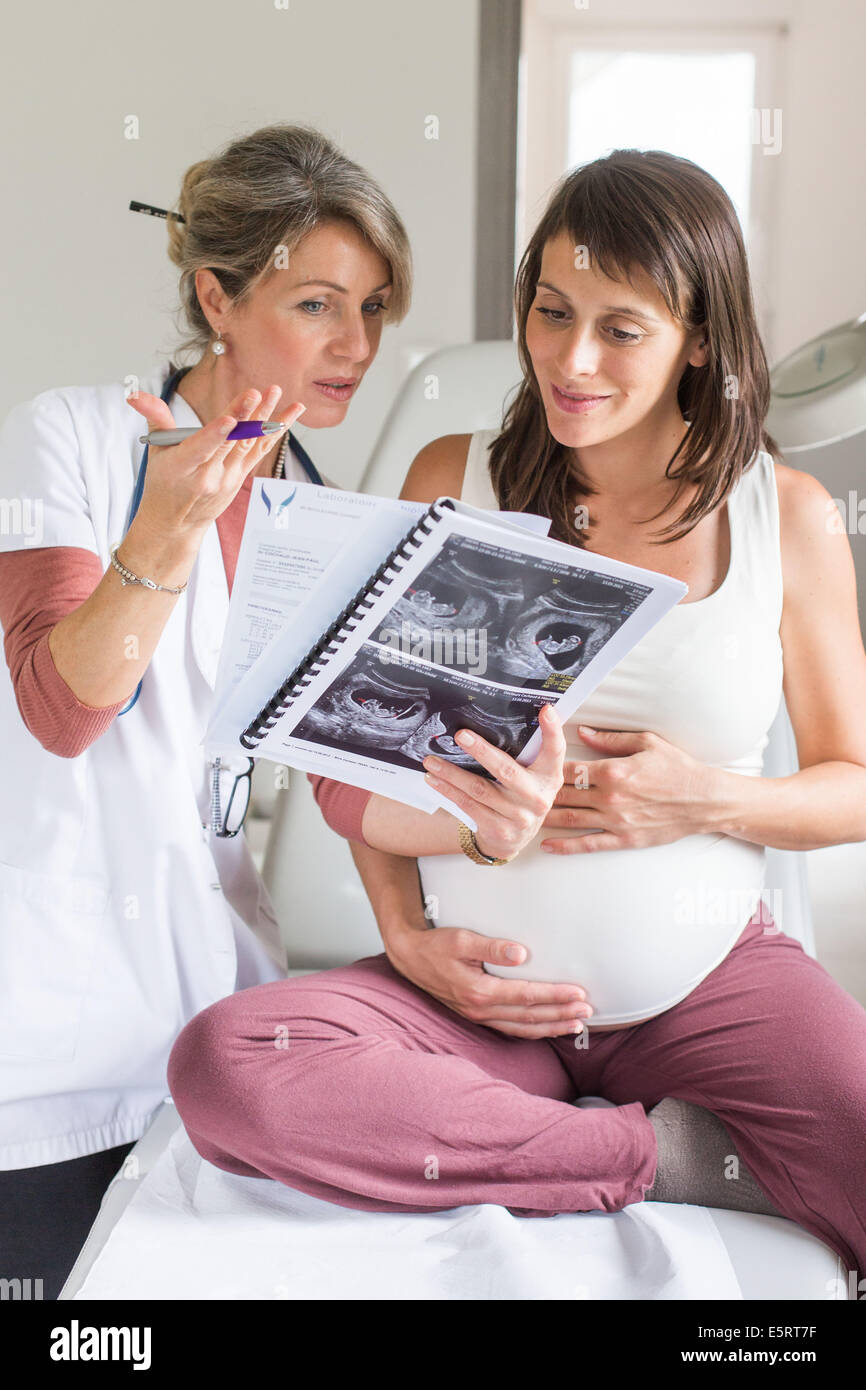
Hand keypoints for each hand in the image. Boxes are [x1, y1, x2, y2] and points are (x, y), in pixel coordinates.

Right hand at [125, 385, 305, 540]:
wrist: (175, 523)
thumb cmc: (163, 483)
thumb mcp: (155, 451)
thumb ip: (154, 418)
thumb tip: (135, 394)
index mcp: (183, 467)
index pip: (202, 448)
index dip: (217, 434)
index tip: (229, 418)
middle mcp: (209, 475)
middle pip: (231, 442)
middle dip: (246, 417)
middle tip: (258, 393)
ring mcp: (228, 479)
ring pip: (250, 444)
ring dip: (265, 417)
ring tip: (275, 392)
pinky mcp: (240, 477)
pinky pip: (260, 451)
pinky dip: (276, 431)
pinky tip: (290, 413)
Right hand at [384, 923, 592, 1038]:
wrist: (410, 957)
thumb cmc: (435, 945)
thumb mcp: (461, 939)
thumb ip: (492, 946)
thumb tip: (522, 954)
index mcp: (478, 991)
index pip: (526, 996)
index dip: (554, 995)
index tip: (578, 992)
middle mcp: (480, 1009)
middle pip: (529, 1016)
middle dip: (561, 1014)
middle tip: (588, 1011)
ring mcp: (478, 1015)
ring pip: (522, 1027)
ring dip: (551, 1026)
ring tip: (577, 1024)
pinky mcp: (477, 1015)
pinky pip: (510, 1028)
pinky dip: (533, 1030)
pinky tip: (548, 1028)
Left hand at [422, 703, 566, 862]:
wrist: (517, 839)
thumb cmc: (523, 796)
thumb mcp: (534, 776)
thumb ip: (529, 753)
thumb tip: (499, 719)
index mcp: (549, 776)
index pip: (555, 751)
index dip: (553, 731)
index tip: (546, 710)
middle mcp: (537, 797)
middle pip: (507, 771)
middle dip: (482, 751)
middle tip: (461, 735)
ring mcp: (519, 816)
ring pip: (480, 789)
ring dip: (452, 773)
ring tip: (432, 760)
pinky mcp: (499, 829)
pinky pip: (469, 805)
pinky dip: (449, 791)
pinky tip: (435, 780)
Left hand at [540, 725, 713, 853]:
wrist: (705, 800)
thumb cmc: (678, 768)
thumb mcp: (647, 742)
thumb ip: (610, 739)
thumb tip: (582, 731)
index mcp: (614, 770)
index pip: (570, 768)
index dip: (548, 766)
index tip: (532, 764)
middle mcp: (611, 796)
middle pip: (565, 794)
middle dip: (540, 792)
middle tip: (519, 791)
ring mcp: (616, 820)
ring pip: (570, 818)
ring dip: (545, 817)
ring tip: (525, 815)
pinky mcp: (623, 838)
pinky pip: (588, 843)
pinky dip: (565, 845)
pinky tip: (547, 845)